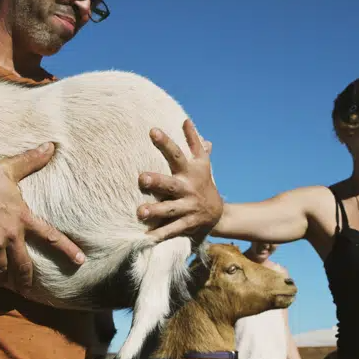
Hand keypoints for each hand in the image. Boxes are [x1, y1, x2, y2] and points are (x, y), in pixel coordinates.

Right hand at [0, 142, 84, 291]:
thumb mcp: (7, 168)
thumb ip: (31, 161)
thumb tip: (51, 145)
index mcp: (22, 217)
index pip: (51, 236)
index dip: (67, 250)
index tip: (81, 262)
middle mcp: (10, 235)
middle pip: (24, 265)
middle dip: (26, 280)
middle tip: (28, 289)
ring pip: (2, 271)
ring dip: (2, 278)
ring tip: (2, 282)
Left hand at [137, 119, 222, 242]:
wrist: (218, 214)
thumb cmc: (203, 182)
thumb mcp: (202, 162)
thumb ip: (194, 142)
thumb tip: (186, 120)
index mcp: (190, 171)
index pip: (177, 154)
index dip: (166, 143)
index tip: (152, 131)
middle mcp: (188, 188)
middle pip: (171, 184)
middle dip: (157, 181)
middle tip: (142, 178)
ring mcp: (188, 207)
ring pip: (170, 209)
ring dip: (156, 211)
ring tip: (140, 212)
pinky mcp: (187, 224)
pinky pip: (172, 230)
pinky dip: (160, 235)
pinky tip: (146, 238)